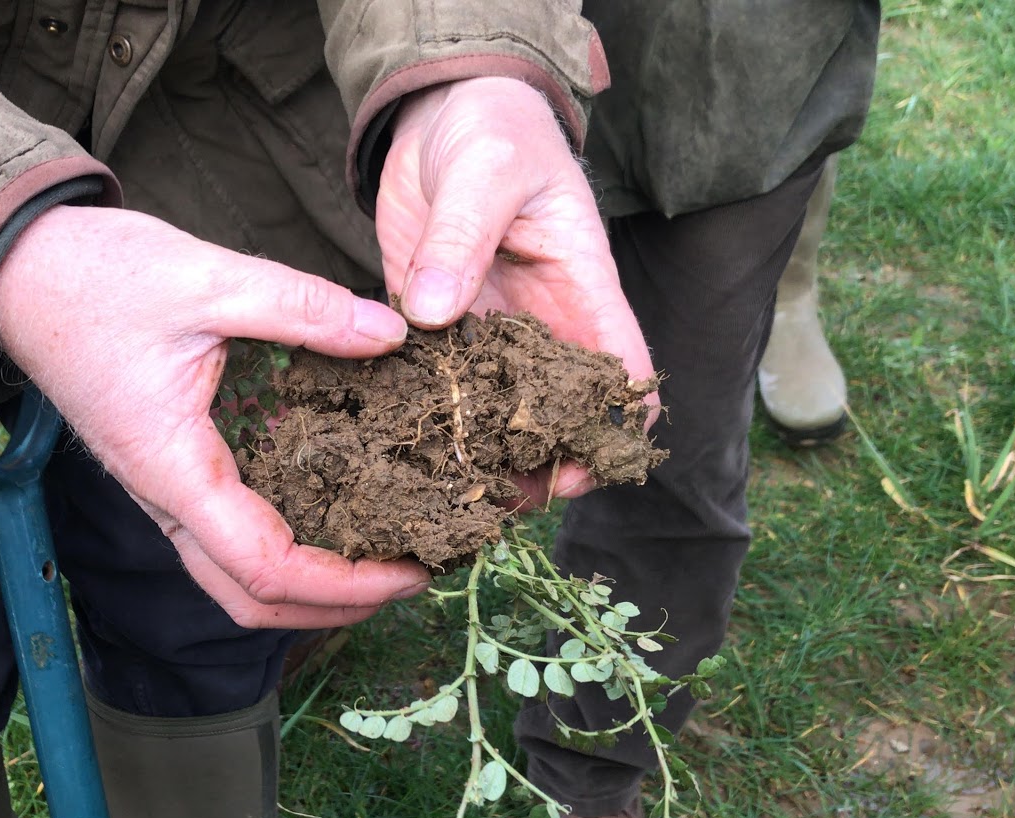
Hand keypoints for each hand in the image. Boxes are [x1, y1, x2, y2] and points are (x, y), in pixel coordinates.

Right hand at [0, 206, 429, 627]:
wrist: (19, 273)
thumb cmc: (95, 278)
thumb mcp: (208, 278)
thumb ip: (303, 307)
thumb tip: (390, 334)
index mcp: (175, 469)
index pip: (267, 568)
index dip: (346, 585)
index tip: (410, 569)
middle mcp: (165, 497)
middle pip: (251, 599)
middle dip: (335, 605)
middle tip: (410, 574)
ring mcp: (162, 489)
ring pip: (235, 576)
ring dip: (310, 584)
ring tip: (381, 551)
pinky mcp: (168, 468)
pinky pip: (227, 533)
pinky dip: (285, 540)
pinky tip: (336, 502)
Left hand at [375, 77, 658, 505]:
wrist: (441, 113)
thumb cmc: (492, 128)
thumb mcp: (485, 171)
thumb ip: (462, 239)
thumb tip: (433, 316)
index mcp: (581, 291)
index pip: (621, 375)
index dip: (610, 432)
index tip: (572, 471)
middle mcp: (540, 324)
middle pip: (557, 415)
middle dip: (535, 465)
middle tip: (492, 506)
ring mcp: (486, 330)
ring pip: (495, 414)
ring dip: (477, 455)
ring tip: (442, 498)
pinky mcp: (434, 327)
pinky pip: (434, 384)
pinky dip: (422, 418)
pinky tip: (392, 451)